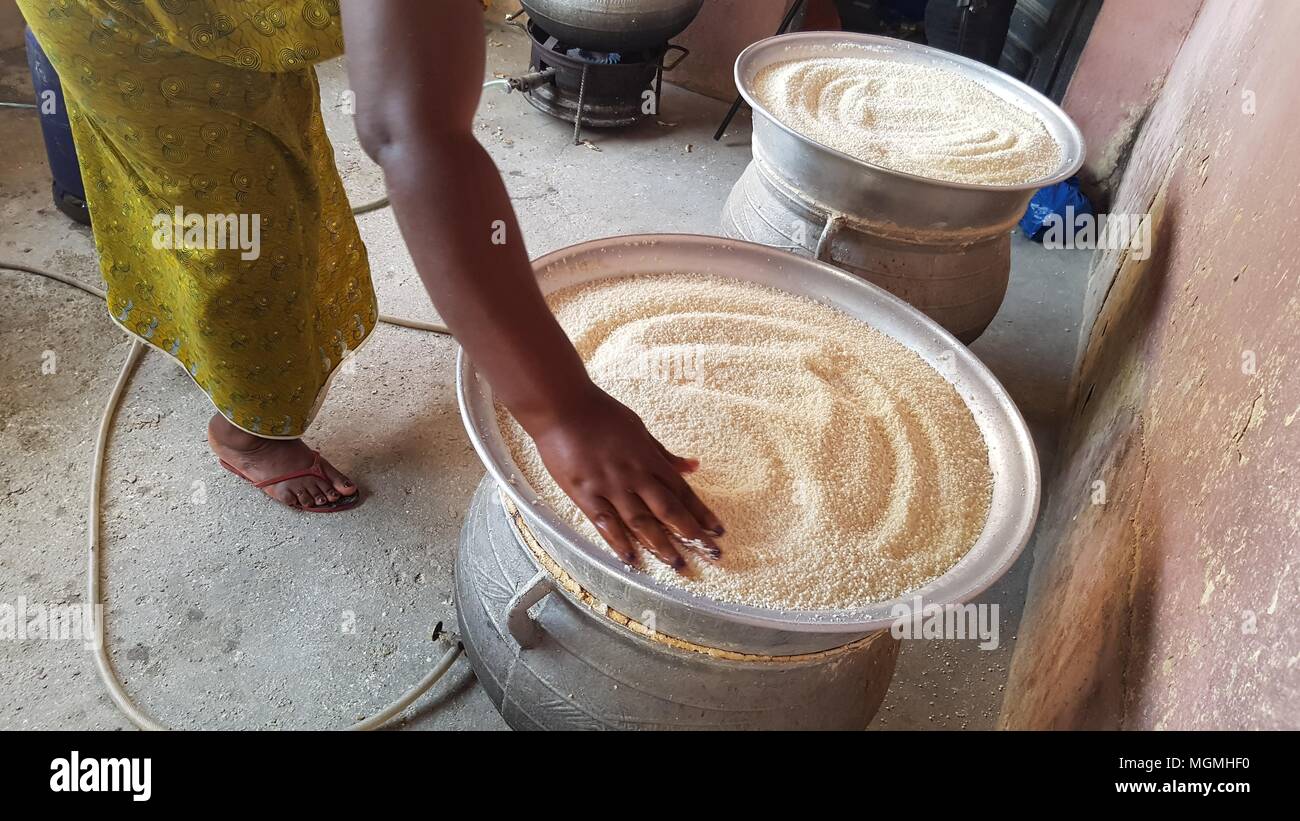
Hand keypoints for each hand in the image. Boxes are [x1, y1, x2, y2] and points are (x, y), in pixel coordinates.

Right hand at [526, 388, 724, 571]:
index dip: (702, 513)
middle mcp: (635, 475)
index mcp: (649, 459)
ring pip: (641, 521)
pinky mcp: (584, 493)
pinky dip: (618, 541)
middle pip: (669, 509)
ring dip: (661, 544)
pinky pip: (605, 522)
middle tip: (711, 554)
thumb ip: (663, 453)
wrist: (562, 406)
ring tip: (677, 563)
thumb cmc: (601, 413)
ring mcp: (610, 486)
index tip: (718, 531)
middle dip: (692, 533)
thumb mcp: (639, 428)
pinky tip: (630, 558)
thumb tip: (693, 466)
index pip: (682, 491)